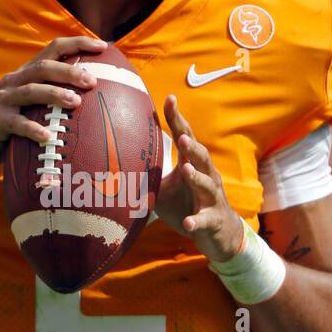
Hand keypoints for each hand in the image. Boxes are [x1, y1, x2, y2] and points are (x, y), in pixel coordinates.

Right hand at [0, 35, 107, 176]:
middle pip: (43, 67)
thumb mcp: (31, 107)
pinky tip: (48, 137)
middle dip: (69, 71)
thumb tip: (94, 99)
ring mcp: (3, 101)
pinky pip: (16, 124)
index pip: (53, 48)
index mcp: (26, 74)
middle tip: (92, 81)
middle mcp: (14, 82)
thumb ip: (53, 99)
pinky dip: (33, 129)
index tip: (102, 47)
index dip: (77, 44)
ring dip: (55, 95)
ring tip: (76, 102)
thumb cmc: (11, 126)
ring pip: (31, 91)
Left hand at [155, 95, 246, 263]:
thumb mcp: (164, 189)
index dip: (178, 119)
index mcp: (192, 164)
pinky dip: (197, 221)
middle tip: (182, 137)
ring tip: (186, 170)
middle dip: (192, 146)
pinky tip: (188, 223)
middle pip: (201, 157)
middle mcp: (206, 176)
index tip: (170, 98)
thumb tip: (112, 166)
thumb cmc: (188, 204)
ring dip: (196, 178)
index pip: (185, 136)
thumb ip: (147, 176)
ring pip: (207, 185)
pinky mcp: (213, 219)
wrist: (218, 232)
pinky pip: (205, 220)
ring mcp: (212, 198)